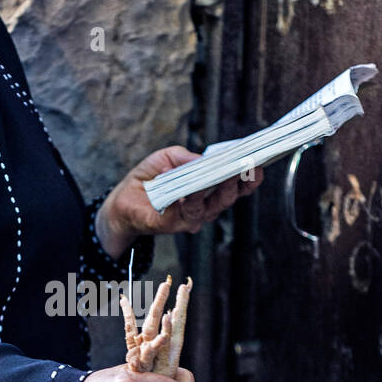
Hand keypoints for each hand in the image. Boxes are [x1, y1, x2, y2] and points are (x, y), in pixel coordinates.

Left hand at [96, 146, 263, 254]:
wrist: (121, 203)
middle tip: (247, 165)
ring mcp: (188, 220)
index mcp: (209, 192)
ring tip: (223, 173)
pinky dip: (187, 199)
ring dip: (217, 190)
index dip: (249, 177)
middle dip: (238, 182)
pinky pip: (182, 213)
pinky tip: (189, 188)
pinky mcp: (169, 225)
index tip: (260, 162)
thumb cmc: (149, 179)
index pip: (235, 187)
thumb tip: (201, 159)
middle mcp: (204, 209)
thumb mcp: (166, 158)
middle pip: (227, 198)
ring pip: (209, 207)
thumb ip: (184, 156)